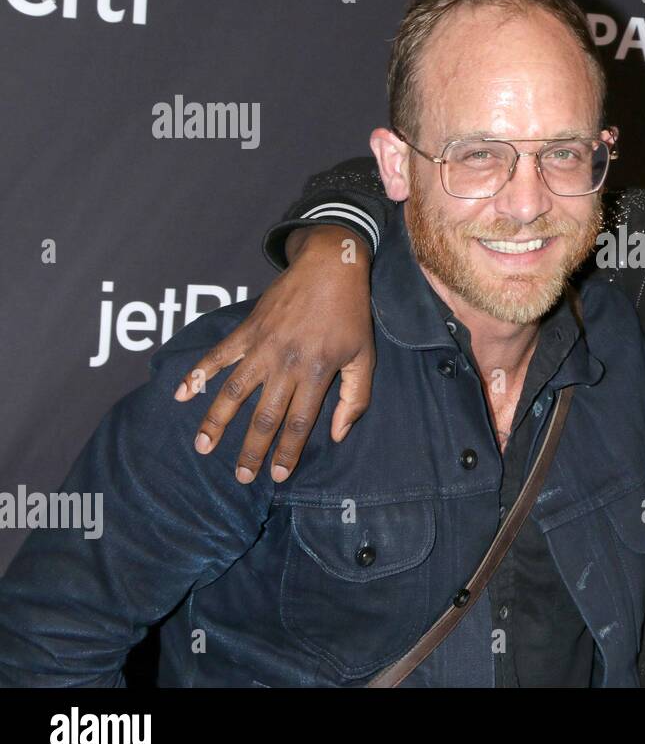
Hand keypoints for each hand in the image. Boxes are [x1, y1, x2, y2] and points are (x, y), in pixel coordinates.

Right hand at [174, 225, 375, 482]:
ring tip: (204, 448)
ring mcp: (262, 346)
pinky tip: (180, 395)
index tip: (277, 476)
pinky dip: (196, 374)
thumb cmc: (351, 314)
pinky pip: (217, 355)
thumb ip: (355, 398)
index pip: (298, 422)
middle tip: (242, 477)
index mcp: (317, 371)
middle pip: (264, 416)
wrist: (330, 266)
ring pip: (234, 392)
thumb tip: (338, 435)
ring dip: (216, 421)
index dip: (287, 452)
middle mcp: (286, 363)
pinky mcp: (247, 329)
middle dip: (252, 450)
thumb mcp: (365, 356)